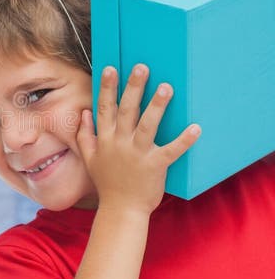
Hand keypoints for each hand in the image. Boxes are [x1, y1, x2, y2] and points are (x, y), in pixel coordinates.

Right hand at [76, 64, 200, 214]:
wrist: (121, 211)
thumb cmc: (107, 184)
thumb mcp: (89, 159)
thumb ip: (84, 135)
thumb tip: (84, 113)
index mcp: (105, 140)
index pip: (105, 108)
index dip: (107, 88)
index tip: (110, 68)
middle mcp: (120, 144)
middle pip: (127, 110)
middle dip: (133, 87)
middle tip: (142, 67)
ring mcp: (138, 155)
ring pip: (147, 125)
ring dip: (157, 106)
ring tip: (166, 88)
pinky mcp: (155, 166)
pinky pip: (171, 151)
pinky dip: (184, 141)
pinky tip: (195, 128)